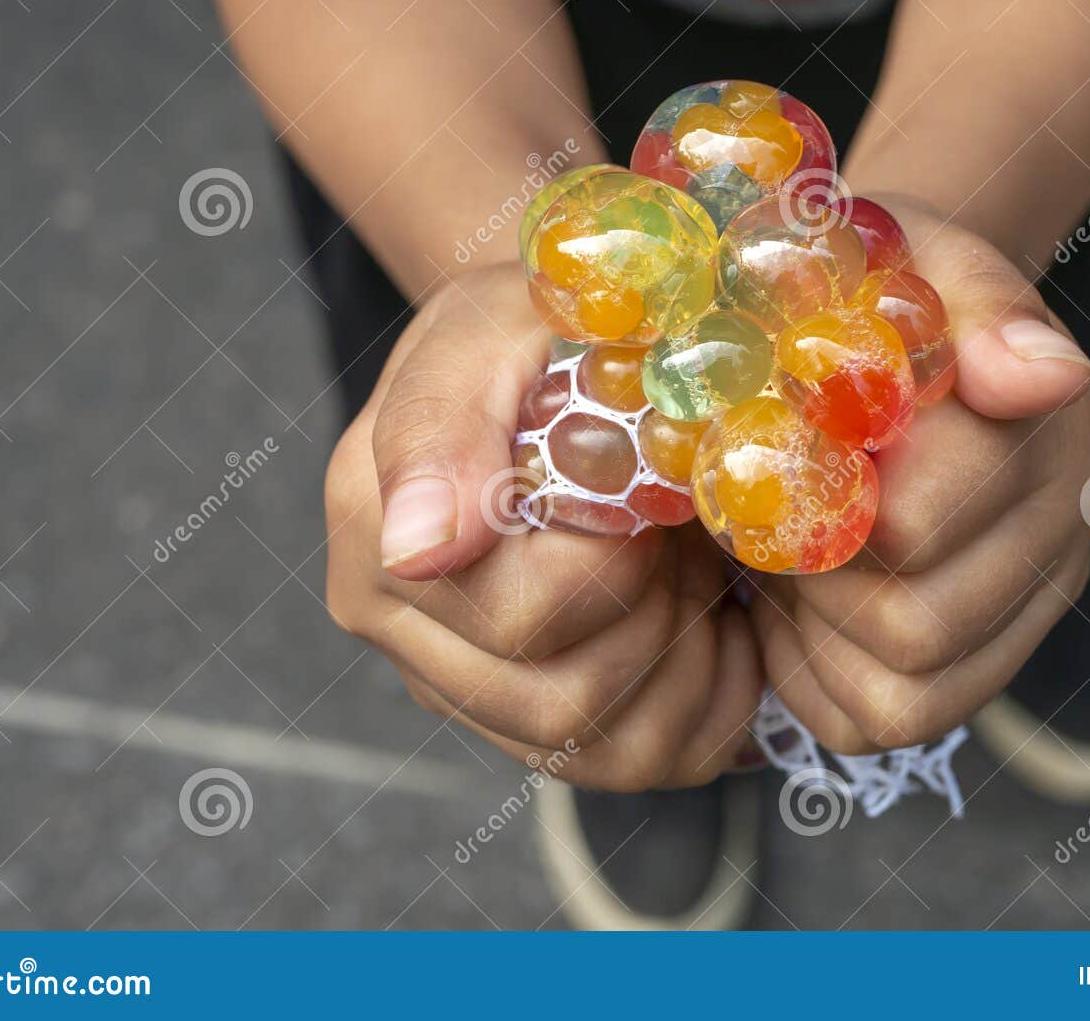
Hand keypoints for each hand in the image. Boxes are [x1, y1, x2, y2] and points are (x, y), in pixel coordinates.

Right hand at [323, 261, 761, 788]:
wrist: (552, 355)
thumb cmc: (535, 330)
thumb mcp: (498, 327)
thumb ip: (448, 425)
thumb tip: (418, 548)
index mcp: (376, 530)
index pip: (520, 619)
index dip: (619, 564)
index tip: (653, 491)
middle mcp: (396, 624)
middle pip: (560, 704)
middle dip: (659, 616)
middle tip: (684, 530)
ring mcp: (455, 680)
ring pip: (601, 748)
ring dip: (686, 660)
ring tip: (692, 565)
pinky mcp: (517, 714)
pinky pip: (632, 762)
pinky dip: (704, 703)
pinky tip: (712, 622)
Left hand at [751, 197, 1089, 752]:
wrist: (879, 321)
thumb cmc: (873, 287)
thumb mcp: (906, 258)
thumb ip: (977, 307)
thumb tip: (1047, 375)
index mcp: (1045, 431)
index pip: (918, 522)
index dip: (818, 501)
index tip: (772, 442)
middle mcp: (1060, 532)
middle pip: (915, 624)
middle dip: (816, 574)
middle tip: (770, 507)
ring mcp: (1026, 608)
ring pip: (906, 689)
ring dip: (817, 627)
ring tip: (789, 546)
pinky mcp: (977, 667)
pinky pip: (881, 720)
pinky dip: (816, 674)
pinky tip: (800, 598)